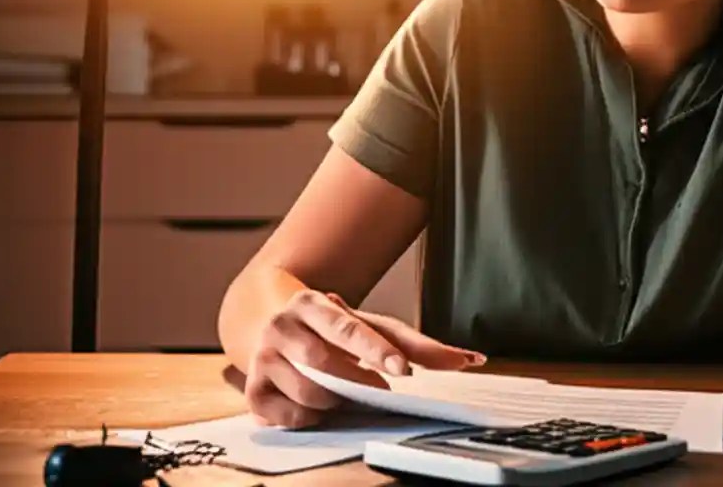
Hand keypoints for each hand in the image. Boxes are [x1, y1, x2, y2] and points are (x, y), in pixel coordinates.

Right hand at [245, 289, 486, 427]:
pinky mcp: (252, 388)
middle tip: (377, 389)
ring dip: (336, 401)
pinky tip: (317, 405)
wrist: (268, 323)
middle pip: (325, 364)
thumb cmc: (331, 329)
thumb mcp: (371, 327)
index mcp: (312, 303)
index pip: (349, 328)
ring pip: (309, 393)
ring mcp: (262, 357)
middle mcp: (282, 325)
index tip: (401, 370)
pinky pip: (287, 417)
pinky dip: (310, 418)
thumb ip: (416, 345)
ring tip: (343, 391)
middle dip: (358, 382)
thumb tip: (471, 360)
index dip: (376, 351)